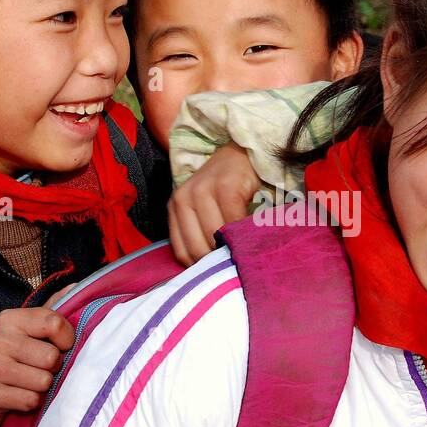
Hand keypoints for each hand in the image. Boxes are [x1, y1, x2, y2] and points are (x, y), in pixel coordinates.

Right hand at [0, 292, 75, 426]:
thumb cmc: (16, 353)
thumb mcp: (31, 327)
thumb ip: (55, 308)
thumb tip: (75, 286)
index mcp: (10, 319)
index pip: (55, 324)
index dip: (67, 339)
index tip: (61, 345)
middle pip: (51, 358)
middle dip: (54, 367)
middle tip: (42, 367)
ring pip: (44, 382)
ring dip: (44, 386)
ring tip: (31, 380)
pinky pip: (31, 401)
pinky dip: (33, 401)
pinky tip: (21, 393)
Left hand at [167, 142, 260, 265]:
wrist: (240, 154)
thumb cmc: (224, 188)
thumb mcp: (203, 209)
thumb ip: (200, 233)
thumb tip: (208, 272)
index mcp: (175, 207)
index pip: (183, 252)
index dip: (201, 268)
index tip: (218, 272)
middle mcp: (183, 197)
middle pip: (199, 247)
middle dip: (217, 262)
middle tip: (234, 266)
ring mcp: (203, 190)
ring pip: (215, 236)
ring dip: (231, 249)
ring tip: (244, 254)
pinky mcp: (225, 186)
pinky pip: (233, 221)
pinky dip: (243, 233)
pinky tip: (251, 235)